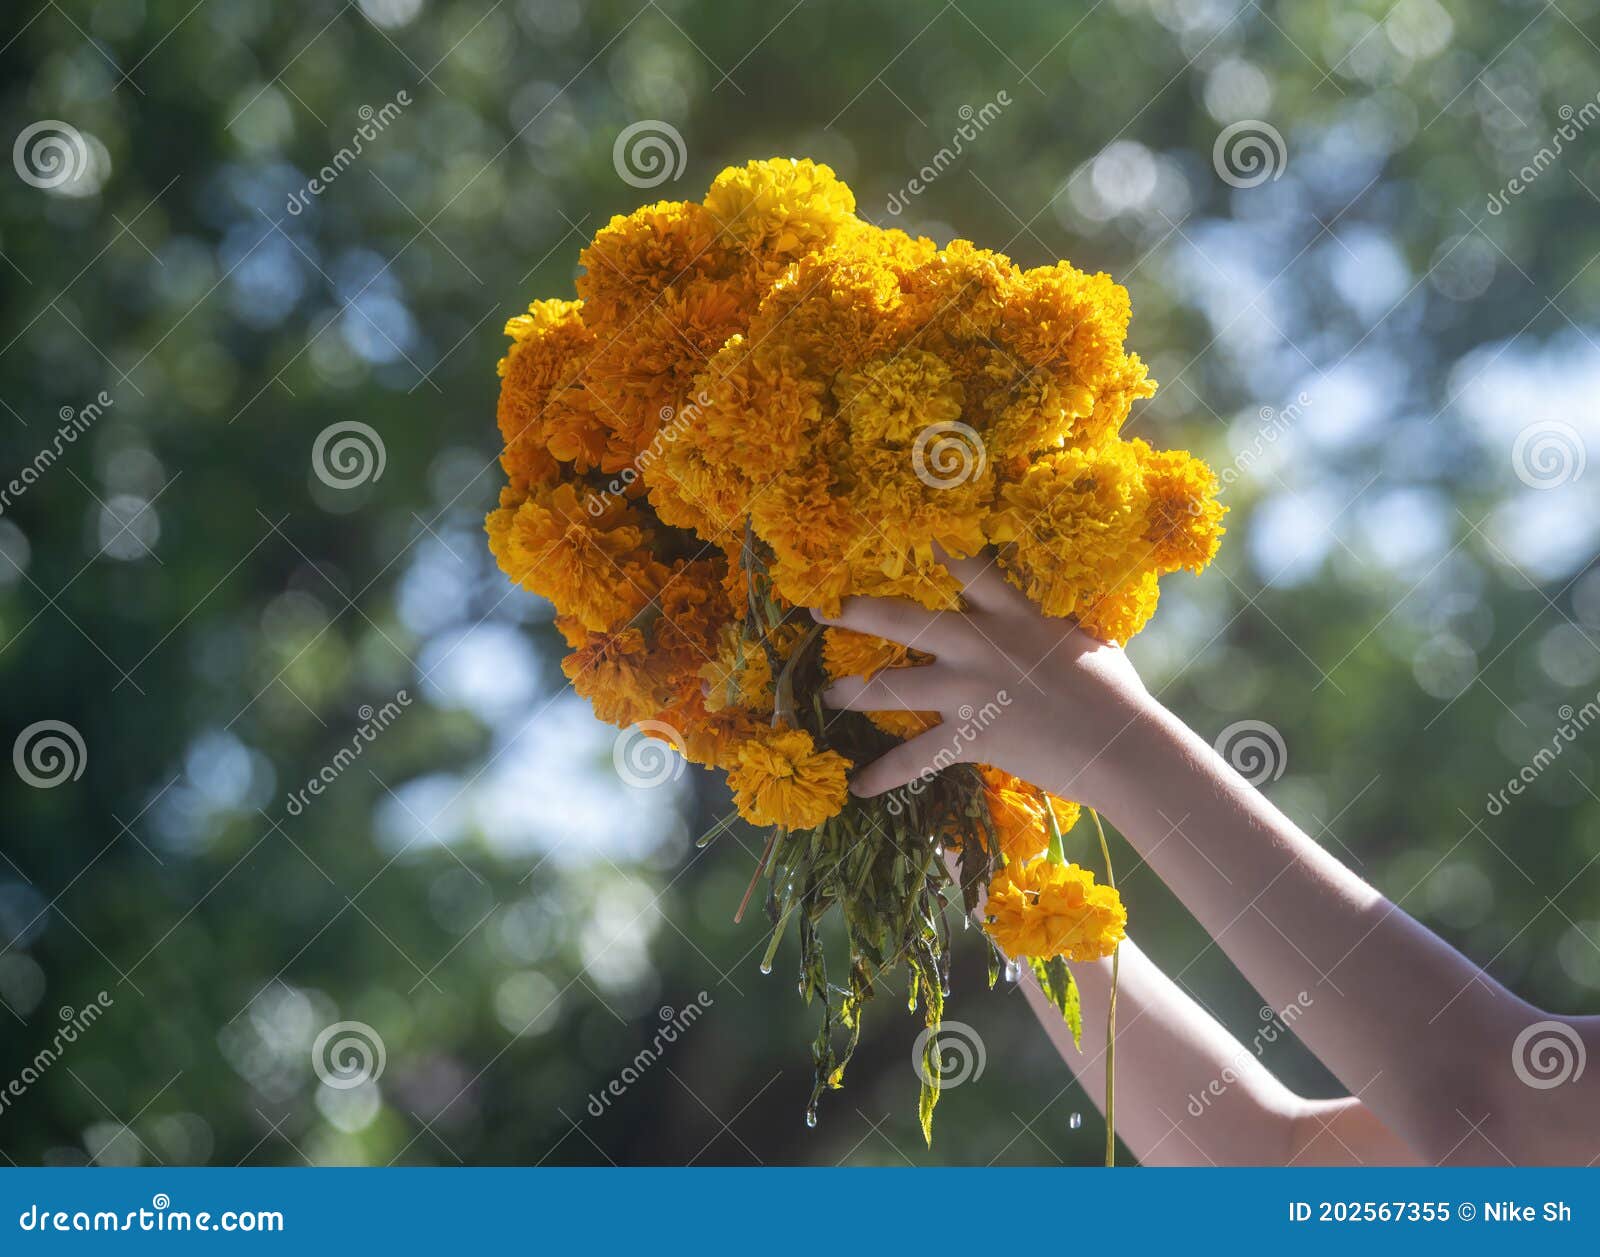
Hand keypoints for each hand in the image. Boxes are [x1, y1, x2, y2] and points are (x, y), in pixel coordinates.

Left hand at [813, 549, 1156, 810]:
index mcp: (1014, 611)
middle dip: (857, 612)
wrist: (1123, 745)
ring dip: (855, 692)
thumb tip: (1055, 619)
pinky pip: (917, 756)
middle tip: (820, 610)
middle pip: (904, 618)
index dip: (928, 543)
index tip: (892, 527)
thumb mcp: (1085, 639)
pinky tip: (860, 786)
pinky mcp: (972, 734)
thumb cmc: (1116, 692)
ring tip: (829, 695)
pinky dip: (887, 773)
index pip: (965, 565)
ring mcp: (971, 689)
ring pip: (893, 685)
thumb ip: (1053, 625)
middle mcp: (981, 643)